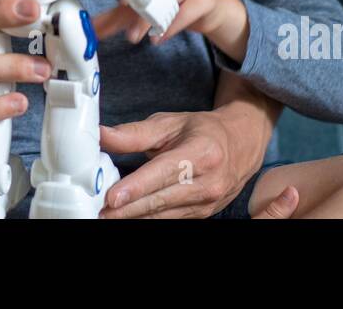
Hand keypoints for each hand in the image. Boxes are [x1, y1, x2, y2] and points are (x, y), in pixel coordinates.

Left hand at [93, 0, 236, 46]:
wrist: (206, 11)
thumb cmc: (169, 2)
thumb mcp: (140, 9)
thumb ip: (116, 17)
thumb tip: (90, 28)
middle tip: (122, 3)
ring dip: (149, 15)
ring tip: (135, 35)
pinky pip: (186, 11)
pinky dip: (170, 27)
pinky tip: (157, 38)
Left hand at [99, 108, 294, 218]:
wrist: (241, 145)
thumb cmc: (203, 131)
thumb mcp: (170, 123)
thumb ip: (134, 133)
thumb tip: (101, 135)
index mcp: (201, 153)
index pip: (163, 173)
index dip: (136, 187)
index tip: (112, 197)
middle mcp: (208, 182)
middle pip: (161, 200)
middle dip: (128, 209)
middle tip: (102, 212)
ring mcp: (207, 202)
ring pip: (164, 215)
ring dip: (134, 217)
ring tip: (109, 216)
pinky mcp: (203, 214)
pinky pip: (171, 219)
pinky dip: (148, 218)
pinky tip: (129, 216)